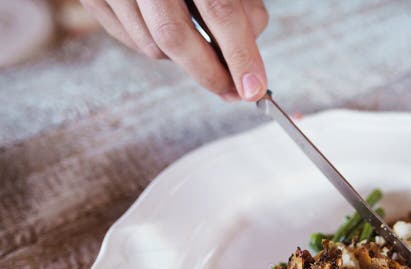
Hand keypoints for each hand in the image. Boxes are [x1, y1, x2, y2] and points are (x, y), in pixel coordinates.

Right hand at [81, 0, 268, 100]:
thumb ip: (242, 6)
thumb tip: (247, 55)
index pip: (220, 10)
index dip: (241, 55)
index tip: (254, 89)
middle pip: (174, 36)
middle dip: (208, 73)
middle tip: (232, 91)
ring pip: (151, 46)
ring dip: (183, 59)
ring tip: (202, 48)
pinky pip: (129, 40)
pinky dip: (157, 48)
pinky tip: (171, 32)